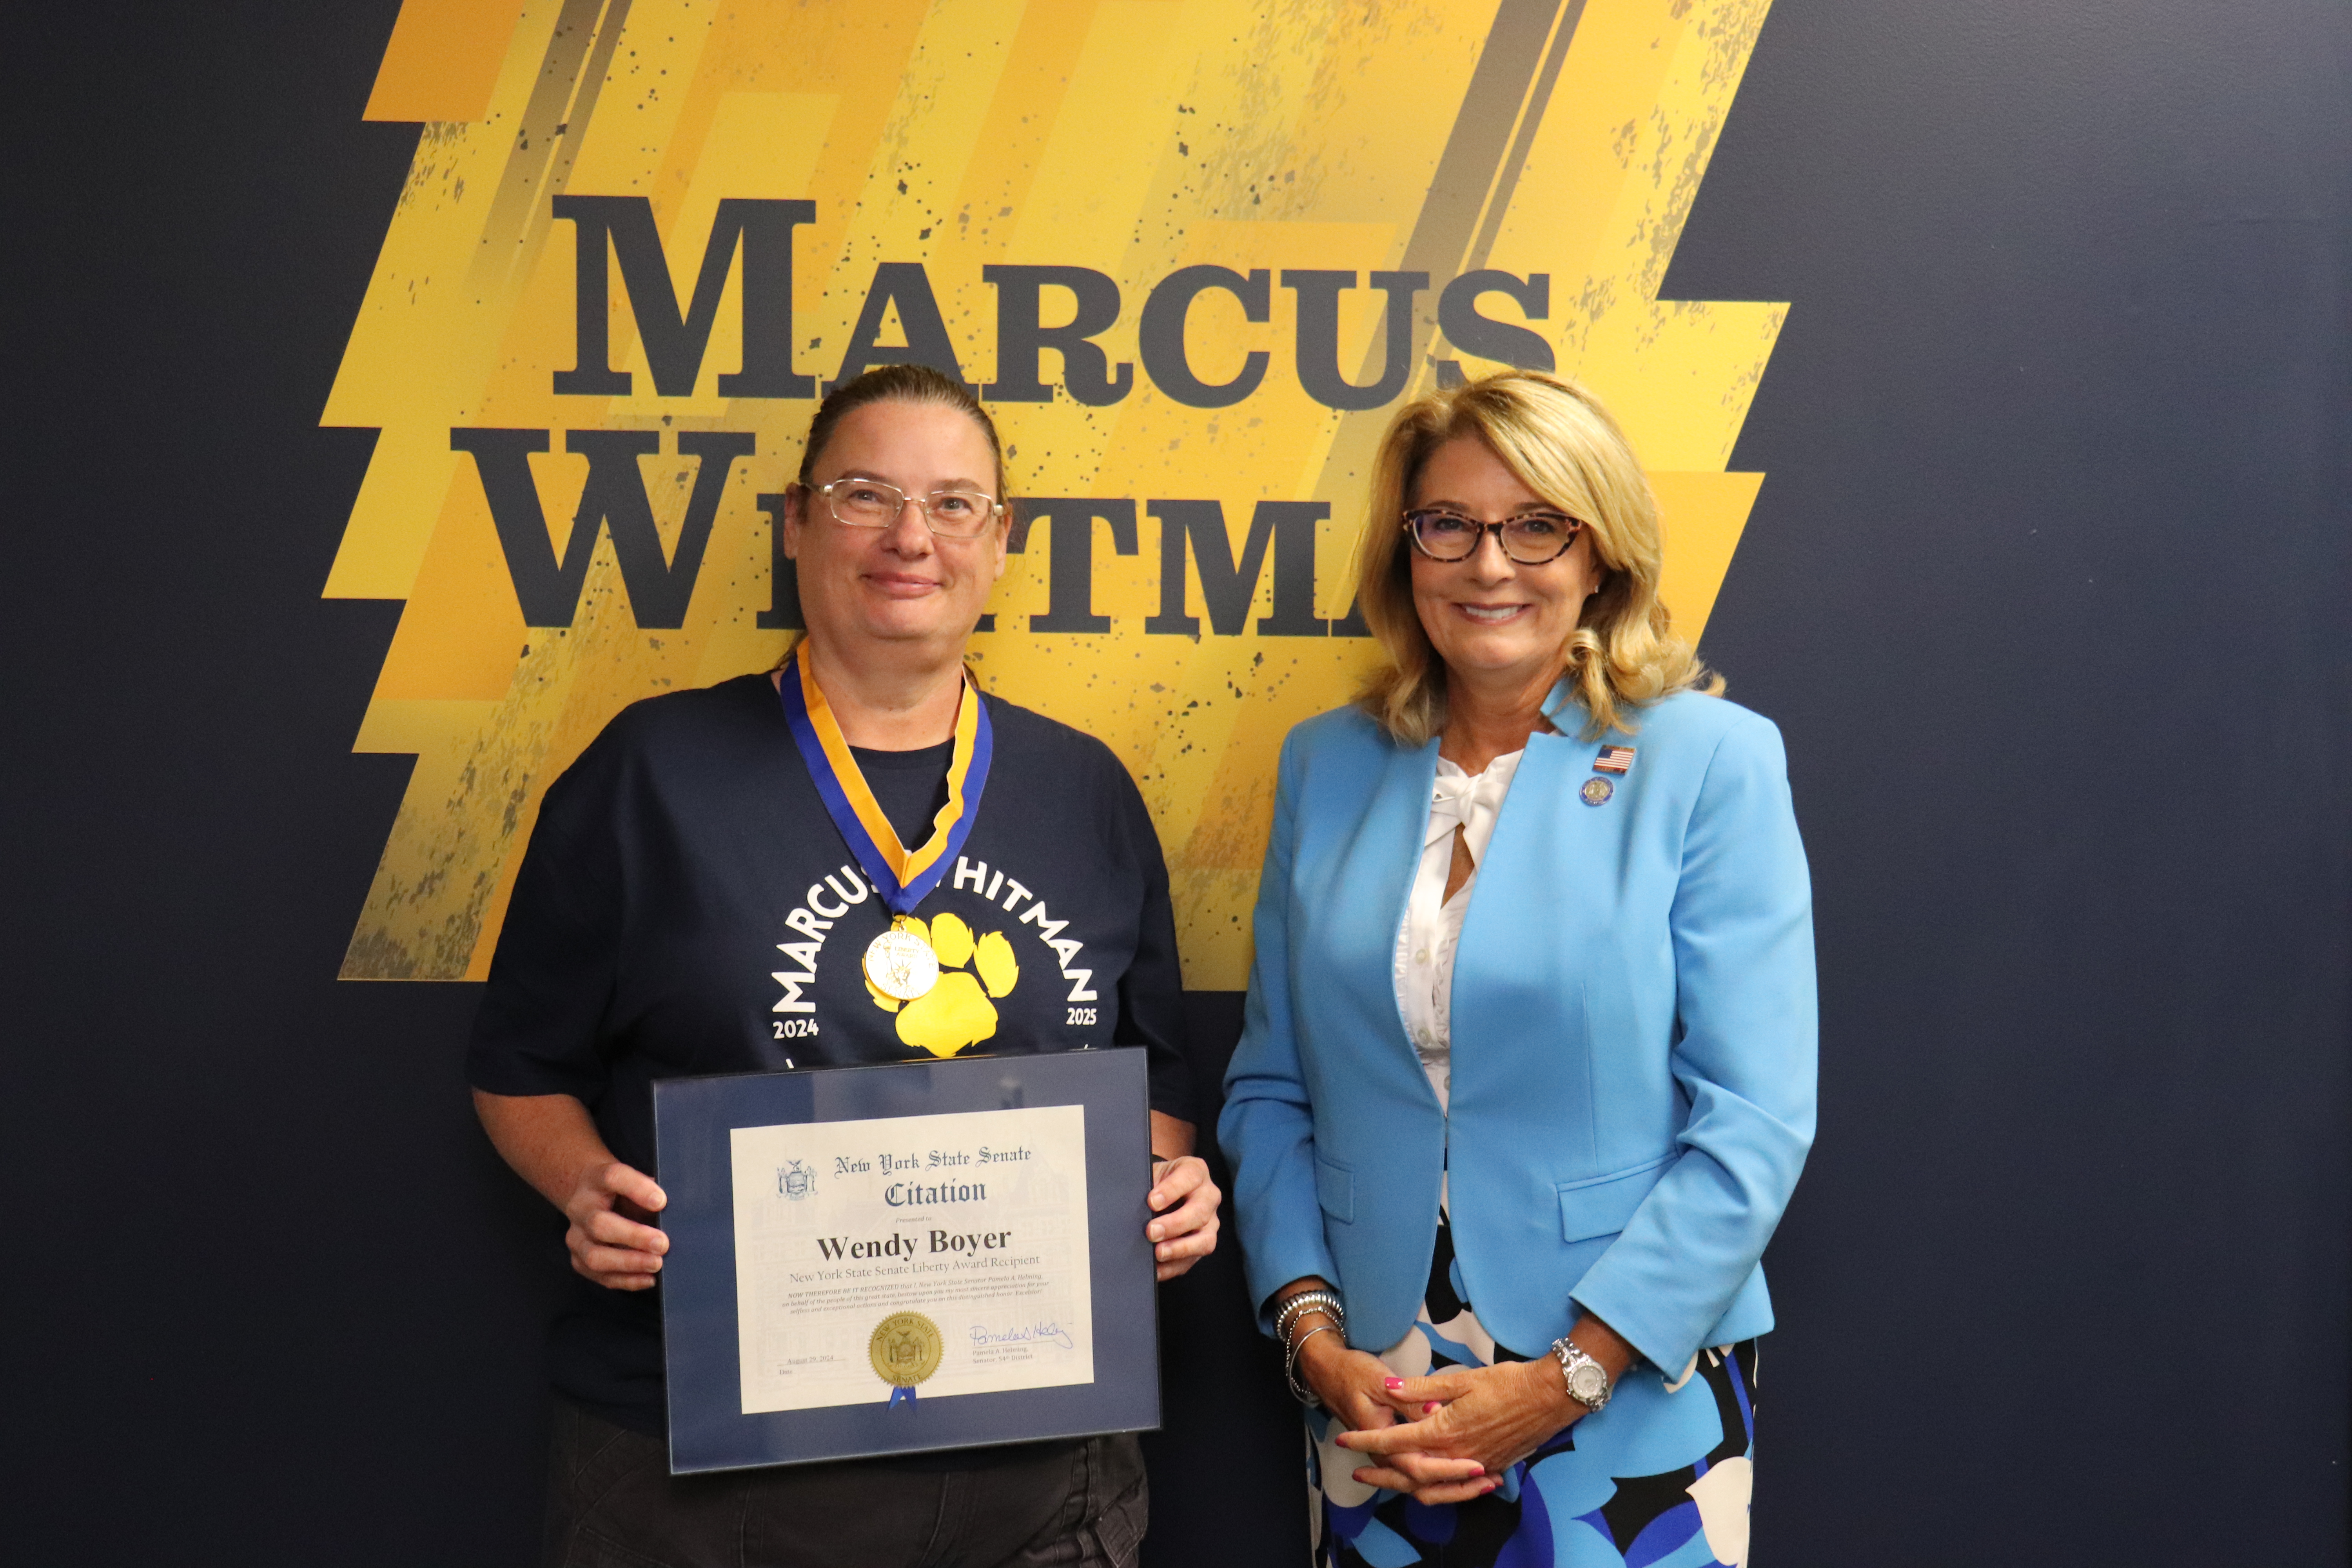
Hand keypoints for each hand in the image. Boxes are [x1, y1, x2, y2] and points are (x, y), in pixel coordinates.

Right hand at [563, 1160, 668, 1290]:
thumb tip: (677, 1208)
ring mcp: (575, 1236)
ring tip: (656, 1264)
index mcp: (597, 1178)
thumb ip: (650, 1190)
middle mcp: (581, 1207)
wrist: (585, 1192)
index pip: (614, 1178)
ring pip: (594, 1256)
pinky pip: (599, 1275)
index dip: (638, 1189)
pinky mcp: (577, 1258)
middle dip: (634, 1237)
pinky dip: (626, 1280)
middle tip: (662, 1244)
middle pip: (599, 1224)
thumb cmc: (619, 1188)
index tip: (661, 1202)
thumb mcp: (632, 1179)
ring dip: (629, 1263)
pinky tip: (648, 1278)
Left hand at [1144, 1156, 1219, 1280]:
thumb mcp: (1151, 1174)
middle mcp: (1208, 1196)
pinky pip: (1193, 1260)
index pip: (1189, 1177)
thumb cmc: (1157, 1182)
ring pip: (1205, 1239)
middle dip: (1175, 1224)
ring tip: (1158, 1253)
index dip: (1171, 1190)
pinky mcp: (1203, 1244)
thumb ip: (1145, 1184)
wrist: (1164, 1191)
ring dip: (1180, 1248)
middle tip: (1151, 1231)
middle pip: (1200, 1211)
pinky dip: (1173, 1266)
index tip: (1151, 1201)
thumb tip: (1128, 1202)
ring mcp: (1210, 1222)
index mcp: (1195, 1172)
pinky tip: (1156, 1269)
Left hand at [1336, 1358, 1582, 1504]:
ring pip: (1433, 1487)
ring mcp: (1475, 1465)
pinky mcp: (1491, 1467)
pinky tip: (1431, 1479)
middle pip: (1409, 1474)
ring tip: (1387, 1480)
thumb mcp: (1461, 1379)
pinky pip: (1457, 1487)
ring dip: (1407, 1485)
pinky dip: (1439, 1488)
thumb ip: (1421, 1387)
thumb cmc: (1507, 1383)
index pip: (1394, 1441)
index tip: (1344, 1439)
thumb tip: (1387, 1387)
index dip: (1366, 1440)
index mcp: (1444, 1430)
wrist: (1550, 1397)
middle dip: (1380, 1476)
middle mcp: (1457, 1454)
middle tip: (1357, 1475)